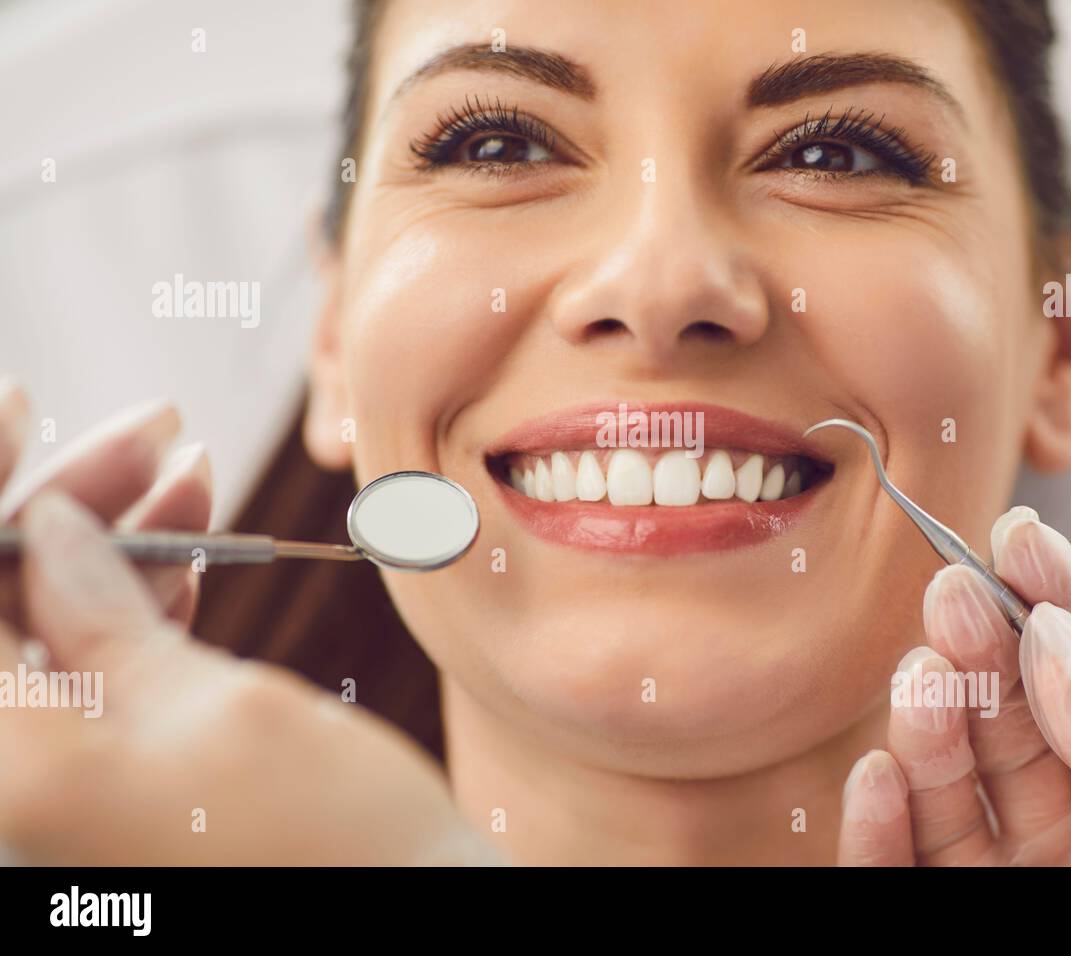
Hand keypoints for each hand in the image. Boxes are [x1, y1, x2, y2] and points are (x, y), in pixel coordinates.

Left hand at [0, 382, 498, 864]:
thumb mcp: (209, 709)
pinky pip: (100, 669)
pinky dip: (143, 597)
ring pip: (53, 627)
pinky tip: (197, 540)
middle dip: (65, 501)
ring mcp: (69, 786)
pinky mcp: (122, 782)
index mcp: (8, 773)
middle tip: (155, 426)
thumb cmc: (327, 845)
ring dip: (116, 539)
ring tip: (192, 470)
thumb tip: (44, 529)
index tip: (24, 400)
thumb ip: (101, 616)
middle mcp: (20, 784)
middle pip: (0, 602)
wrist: (415, 923)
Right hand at [838, 505, 1070, 865]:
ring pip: (947, 796)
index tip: (1024, 537)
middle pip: (1010, 729)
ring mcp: (1007, 890)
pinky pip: (903, 878)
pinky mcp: (949, 933)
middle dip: (982, 652)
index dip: (1061, 608)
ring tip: (926, 677)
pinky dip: (881, 827)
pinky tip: (880, 772)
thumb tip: (1066, 647)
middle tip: (959, 595)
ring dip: (927, 728)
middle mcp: (1069, 847)